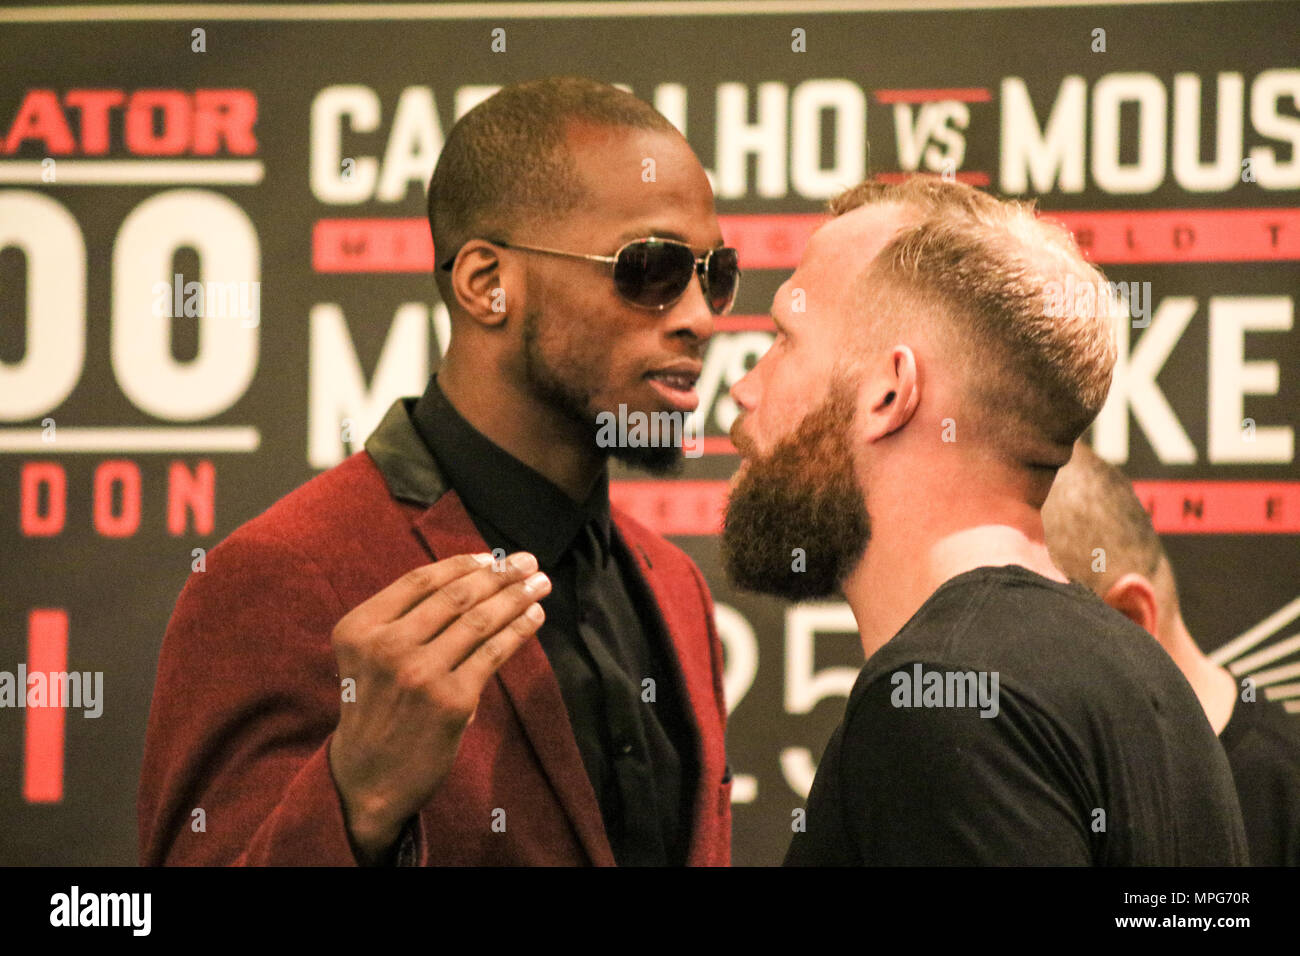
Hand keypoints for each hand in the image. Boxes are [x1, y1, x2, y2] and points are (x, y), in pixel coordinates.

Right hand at [327, 550, 550, 862]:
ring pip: (479, 620)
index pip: (420, 580)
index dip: (463, 563)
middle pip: (455, 596)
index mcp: (361, 627)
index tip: (493, 556)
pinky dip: (519, 630)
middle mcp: (387, 646)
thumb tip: (474, 578)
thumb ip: (406, 620)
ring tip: (539, 584)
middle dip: (500, 574)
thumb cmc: (378, 709)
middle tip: (528, 562)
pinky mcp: (451, 701)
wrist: (369, 779)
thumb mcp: (370, 657)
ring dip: (516, 597)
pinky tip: (533, 617)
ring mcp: (420, 673)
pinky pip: (494, 653)